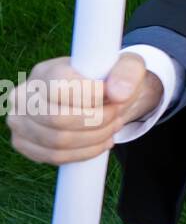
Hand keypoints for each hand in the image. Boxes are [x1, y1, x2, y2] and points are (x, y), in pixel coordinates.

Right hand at [6, 54, 161, 165]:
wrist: (98, 96)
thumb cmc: (109, 78)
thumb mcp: (126, 66)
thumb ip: (127, 72)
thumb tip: (118, 93)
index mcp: (44, 72)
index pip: (60, 87)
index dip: (92, 96)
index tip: (115, 96)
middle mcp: (24, 96)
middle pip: (58, 119)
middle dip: (97, 121)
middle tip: (117, 114)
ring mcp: (20, 122)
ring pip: (58, 141)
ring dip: (95, 137)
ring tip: (113, 126)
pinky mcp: (25, 144)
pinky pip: (55, 157)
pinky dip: (85, 152)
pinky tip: (102, 141)